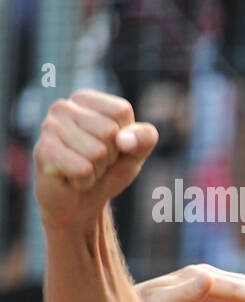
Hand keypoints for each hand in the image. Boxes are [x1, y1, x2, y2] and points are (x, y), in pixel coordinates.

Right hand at [34, 90, 158, 228]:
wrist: (81, 202)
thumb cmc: (108, 171)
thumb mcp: (136, 153)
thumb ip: (144, 138)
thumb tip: (124, 139)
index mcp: (86, 100)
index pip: (121, 111)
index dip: (126, 136)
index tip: (113, 146)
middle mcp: (64, 107)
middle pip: (110, 131)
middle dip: (110, 155)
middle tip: (96, 162)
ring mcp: (49, 127)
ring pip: (97, 152)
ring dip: (97, 169)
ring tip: (84, 169)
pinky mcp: (43, 151)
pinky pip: (83, 169)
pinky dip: (85, 181)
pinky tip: (73, 179)